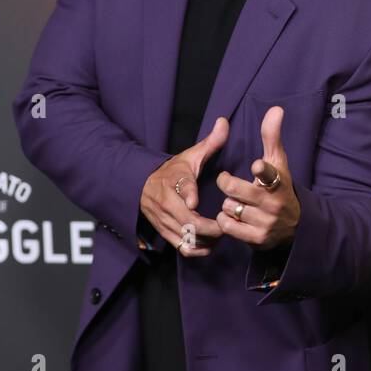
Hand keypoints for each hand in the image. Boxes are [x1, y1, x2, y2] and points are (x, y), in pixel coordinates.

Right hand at [140, 117, 226, 256]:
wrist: (143, 186)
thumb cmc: (173, 171)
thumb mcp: (190, 155)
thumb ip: (210, 143)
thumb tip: (224, 122)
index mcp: (173, 180)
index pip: (180, 187)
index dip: (187, 194)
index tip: (195, 202)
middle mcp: (165, 202)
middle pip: (185, 219)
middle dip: (208, 226)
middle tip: (228, 224)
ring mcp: (163, 219)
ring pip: (184, 236)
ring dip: (205, 240)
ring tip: (223, 235)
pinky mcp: (164, 232)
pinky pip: (181, 247)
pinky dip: (197, 249)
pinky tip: (211, 245)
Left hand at [216, 105, 301, 250]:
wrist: (294, 226)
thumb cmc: (279, 187)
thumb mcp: (278, 163)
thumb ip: (272, 136)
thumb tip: (275, 108)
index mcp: (279, 182)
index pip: (270, 174)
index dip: (262, 170)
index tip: (256, 165)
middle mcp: (274, 203)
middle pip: (235, 190)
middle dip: (227, 184)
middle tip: (227, 181)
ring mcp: (266, 222)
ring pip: (229, 208)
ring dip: (228, 205)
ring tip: (237, 203)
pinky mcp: (257, 239)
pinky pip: (227, 226)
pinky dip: (226, 220)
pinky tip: (234, 217)